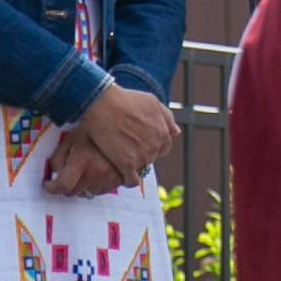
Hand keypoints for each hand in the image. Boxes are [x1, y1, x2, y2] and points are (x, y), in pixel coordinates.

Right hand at [48, 84, 176, 197]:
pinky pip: (132, 180)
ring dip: (134, 166)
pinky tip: (121, 175)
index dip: (153, 146)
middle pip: (152, 158)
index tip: (141, 144)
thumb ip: (166, 117)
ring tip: (121, 160)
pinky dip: (128, 180)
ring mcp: (141, 156)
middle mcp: (155, 146)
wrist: (104, 104)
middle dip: (142, 154)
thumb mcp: (152, 102)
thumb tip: (176, 132)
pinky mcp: (126, 164)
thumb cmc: (126, 100)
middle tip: (128, 149)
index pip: (164, 148)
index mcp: (162, 132)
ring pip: (141, 169)